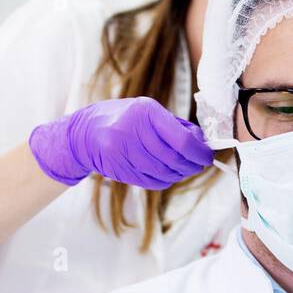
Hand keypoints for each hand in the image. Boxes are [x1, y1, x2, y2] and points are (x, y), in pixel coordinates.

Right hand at [29, 97, 213, 188]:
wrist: (85, 133)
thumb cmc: (123, 118)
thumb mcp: (147, 110)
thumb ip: (175, 125)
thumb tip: (202, 141)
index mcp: (145, 112)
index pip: (182, 140)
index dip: (199, 152)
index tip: (207, 156)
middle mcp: (133, 131)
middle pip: (174, 159)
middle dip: (192, 165)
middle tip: (198, 164)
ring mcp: (123, 152)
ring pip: (164, 173)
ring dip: (180, 174)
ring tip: (183, 168)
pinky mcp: (119, 168)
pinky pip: (151, 181)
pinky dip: (165, 180)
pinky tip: (167, 173)